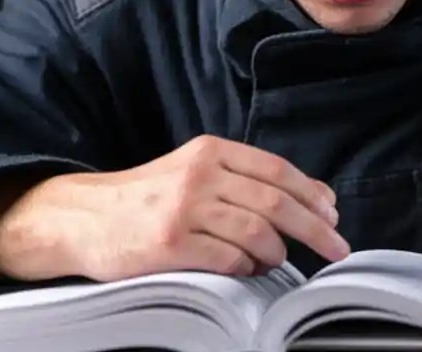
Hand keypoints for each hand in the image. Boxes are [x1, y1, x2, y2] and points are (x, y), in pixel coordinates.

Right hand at [0, 135, 349, 281]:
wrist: (83, 217)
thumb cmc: (147, 199)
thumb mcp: (194, 172)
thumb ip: (246, 180)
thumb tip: (316, 197)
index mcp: (209, 151)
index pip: (276, 170)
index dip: (311, 195)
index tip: (333, 216)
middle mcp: (199, 175)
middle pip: (275, 202)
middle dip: (314, 229)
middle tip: (337, 249)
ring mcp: (184, 210)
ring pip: (257, 233)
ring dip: (275, 253)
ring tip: (273, 262)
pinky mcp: (171, 245)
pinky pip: (228, 260)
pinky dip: (245, 268)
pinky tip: (242, 270)